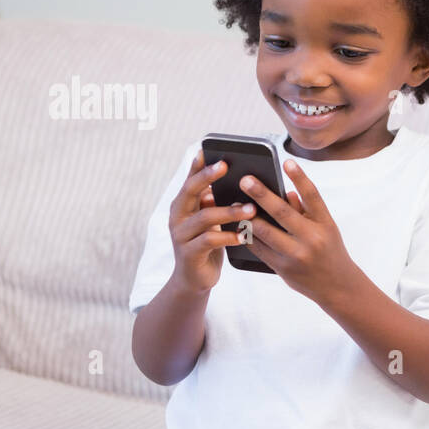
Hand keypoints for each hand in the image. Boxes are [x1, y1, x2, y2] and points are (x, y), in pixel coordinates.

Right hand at [168, 151, 253, 294]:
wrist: (194, 279)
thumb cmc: (208, 244)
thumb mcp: (210, 219)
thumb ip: (215, 201)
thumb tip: (238, 178)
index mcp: (183, 204)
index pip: (190, 179)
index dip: (199, 165)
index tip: (209, 149)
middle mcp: (178, 216)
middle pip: (190, 191)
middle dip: (208, 176)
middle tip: (226, 167)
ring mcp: (181, 235)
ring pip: (205, 217)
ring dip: (229, 211)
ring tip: (250, 209)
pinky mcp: (189, 253)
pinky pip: (210, 241)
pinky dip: (228, 237)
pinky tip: (244, 236)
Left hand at [237, 159, 354, 302]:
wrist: (337, 286)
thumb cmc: (329, 250)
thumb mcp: (325, 228)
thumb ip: (307, 209)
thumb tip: (287, 193)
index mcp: (324, 224)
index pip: (312, 196)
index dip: (299, 178)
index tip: (286, 162)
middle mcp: (311, 239)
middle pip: (282, 213)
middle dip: (261, 195)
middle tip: (245, 180)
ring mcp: (295, 255)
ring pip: (265, 232)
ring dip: (247, 217)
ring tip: (235, 203)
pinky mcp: (283, 269)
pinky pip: (260, 249)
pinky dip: (248, 236)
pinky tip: (238, 225)